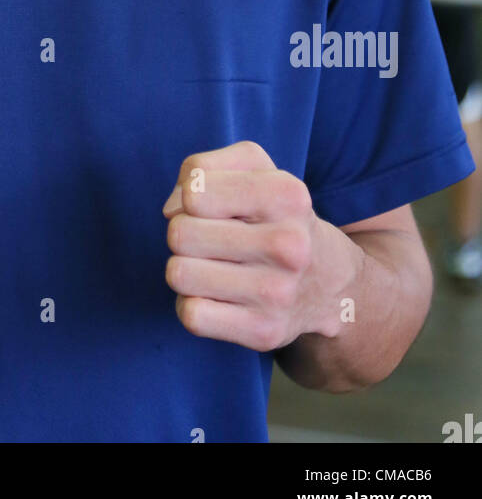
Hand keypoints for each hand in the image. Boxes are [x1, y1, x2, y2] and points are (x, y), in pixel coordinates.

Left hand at [162, 140, 357, 350]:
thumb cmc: (275, 215)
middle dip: (184, 233)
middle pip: (180, 233)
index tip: (215, 206)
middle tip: (213, 239)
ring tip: (214, 266)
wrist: (328, 282)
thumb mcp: (254, 168)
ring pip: (178, 274)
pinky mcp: (264, 331)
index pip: (194, 192)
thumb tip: (171, 210)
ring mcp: (277, 292)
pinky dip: (193, 304)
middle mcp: (288, 245)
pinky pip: (192, 315)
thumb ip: (202, 167)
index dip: (191, 196)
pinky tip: (218, 297)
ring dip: (185, 269)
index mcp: (286, 194)